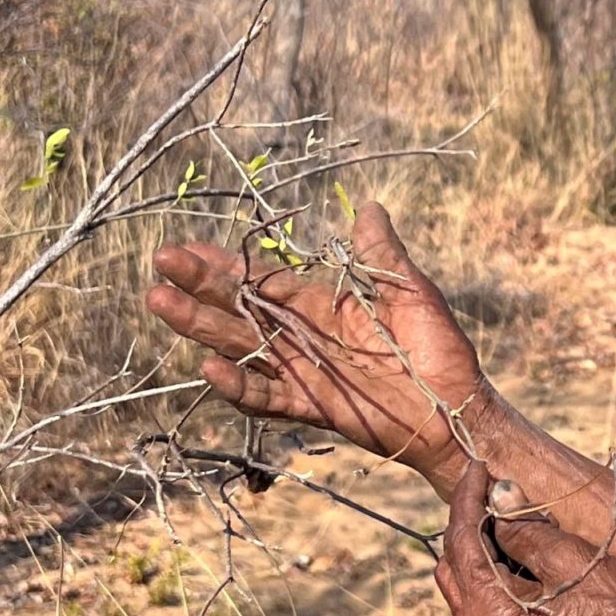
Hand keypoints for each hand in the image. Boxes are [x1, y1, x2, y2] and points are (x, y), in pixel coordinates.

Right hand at [147, 203, 486, 479]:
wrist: (456, 410)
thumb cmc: (438, 349)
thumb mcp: (409, 291)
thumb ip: (381, 254)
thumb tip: (368, 206)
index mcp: (322, 305)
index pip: (262, 280)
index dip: (226, 265)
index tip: (187, 246)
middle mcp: (302, 336)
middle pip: (240, 308)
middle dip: (200, 286)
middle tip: (160, 264)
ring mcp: (301, 371)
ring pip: (241, 346)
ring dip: (201, 326)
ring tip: (161, 303)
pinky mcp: (310, 406)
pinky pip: (266, 396)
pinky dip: (237, 384)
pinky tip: (208, 366)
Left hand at [436, 461, 615, 615]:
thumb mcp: (571, 559)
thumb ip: (524, 527)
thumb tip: (498, 493)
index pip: (461, 543)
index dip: (468, 498)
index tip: (478, 465)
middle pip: (455, 568)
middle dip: (471, 525)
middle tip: (496, 490)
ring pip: (467, 589)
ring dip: (483, 552)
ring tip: (512, 518)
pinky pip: (485, 611)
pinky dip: (495, 579)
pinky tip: (521, 555)